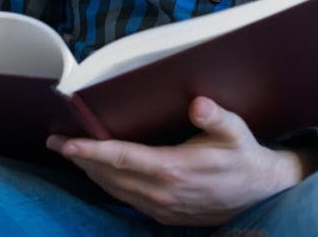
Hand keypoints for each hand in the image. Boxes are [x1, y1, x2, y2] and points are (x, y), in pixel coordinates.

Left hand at [46, 96, 314, 225]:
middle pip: (110, 176)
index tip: (68, 142)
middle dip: (81, 159)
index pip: (123, 159)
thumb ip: (216, 117)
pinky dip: (109, 185)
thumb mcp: (235, 131)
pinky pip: (127, 200)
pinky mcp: (164, 214)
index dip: (92, 150)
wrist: (260, 192)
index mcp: (174, 169)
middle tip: (57, 142)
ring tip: (74, 156)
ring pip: (115, 190)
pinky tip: (103, 175)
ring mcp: (161, 207)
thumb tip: (198, 104)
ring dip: (91, 173)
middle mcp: (162, 192)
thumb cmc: (244, 156)